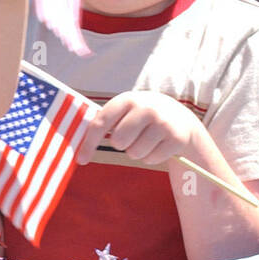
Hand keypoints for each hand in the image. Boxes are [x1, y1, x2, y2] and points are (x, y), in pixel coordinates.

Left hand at [77, 91, 201, 165]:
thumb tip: (78, 144)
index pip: (101, 123)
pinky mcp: (176, 138)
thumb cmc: (142, 118)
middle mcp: (146, 107)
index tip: (81, 160)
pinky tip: (159, 144)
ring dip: (137, 152)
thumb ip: (104, 121)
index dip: (89, 143)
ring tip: (147, 139)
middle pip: (118, 142)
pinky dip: (152, 157)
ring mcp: (163, 122)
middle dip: (122, 144)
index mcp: (127, 99)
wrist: (180, 119)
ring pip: (134, 153)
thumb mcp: (126, 111)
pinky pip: (150, 159)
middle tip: (132, 136)